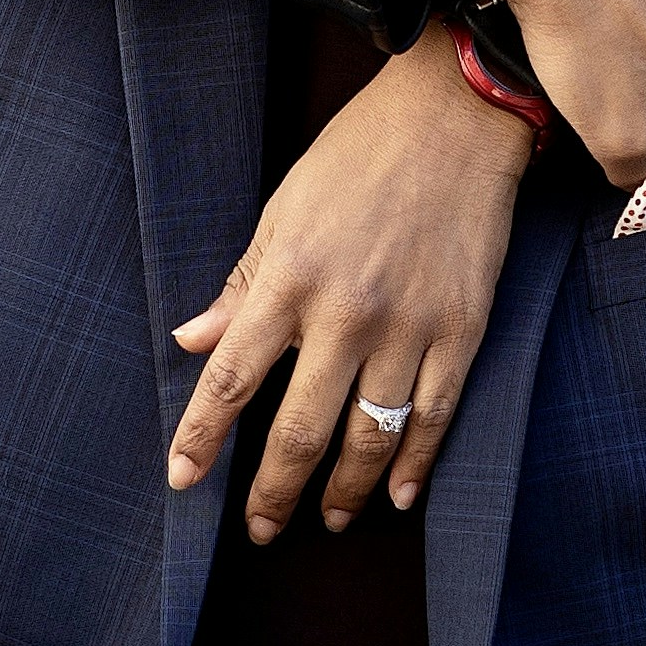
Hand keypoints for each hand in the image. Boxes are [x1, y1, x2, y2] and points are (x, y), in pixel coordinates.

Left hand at [166, 25, 530, 538]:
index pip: (229, 380)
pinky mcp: (462, 329)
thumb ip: (240, 285)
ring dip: (344, 490)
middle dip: (274, 491)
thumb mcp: (281, 210)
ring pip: (370, 437)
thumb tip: (189, 342)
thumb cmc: (358, 157)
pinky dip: (416, 465)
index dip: (201, 439)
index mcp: (289, 278)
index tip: (183, 480)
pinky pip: (435, 416)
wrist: (455, 116)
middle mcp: (345, 312)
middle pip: (299, 430)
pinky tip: (398, 495)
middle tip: (262, 529)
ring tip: (329, 518)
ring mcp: (409, 326)